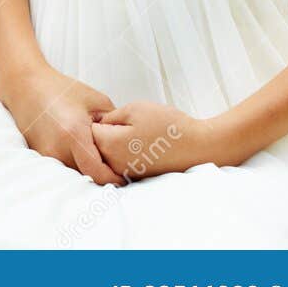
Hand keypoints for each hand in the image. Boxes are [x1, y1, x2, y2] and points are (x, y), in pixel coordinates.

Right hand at [0, 64, 124, 185]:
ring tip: (96, 153)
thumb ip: (115, 125)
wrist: (26, 85)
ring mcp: (46, 154)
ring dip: (87, 168)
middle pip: (87, 176)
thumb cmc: (62, 89)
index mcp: (73, 134)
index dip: (114, 179)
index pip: (97, 173)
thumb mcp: (97, 101)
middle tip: (115, 164)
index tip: (124, 176)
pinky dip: (74, 162)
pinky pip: (63, 166)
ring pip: (74, 173)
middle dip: (102, 174)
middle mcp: (57, 148)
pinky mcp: (40, 155)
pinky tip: (79, 148)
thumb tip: (129, 145)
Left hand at [89, 101, 220, 179]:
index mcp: (110, 145)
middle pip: (96, 146)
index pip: (88, 131)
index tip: (113, 115)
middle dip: (104, 134)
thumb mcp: (135, 109)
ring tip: (137, 134)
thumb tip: (98, 125)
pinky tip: (143, 146)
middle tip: (126, 124)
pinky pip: (122, 163)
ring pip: (108, 155)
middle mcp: (114, 164)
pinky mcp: (138, 177)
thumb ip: (110, 117)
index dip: (99, 119)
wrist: (199, 147)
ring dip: (115, 145)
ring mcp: (126, 173)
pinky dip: (126, 154)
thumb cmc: (169, 126)